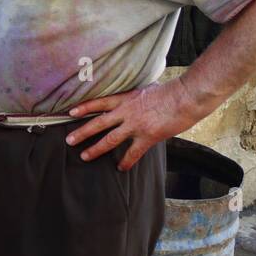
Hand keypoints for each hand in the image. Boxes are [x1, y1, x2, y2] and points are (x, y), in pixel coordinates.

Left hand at [65, 80, 200, 170]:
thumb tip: (134, 98)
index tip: (70, 112)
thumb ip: (136, 96)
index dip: (84, 107)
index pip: (99, 102)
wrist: (186, 97)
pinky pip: (132, 153)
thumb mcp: (147, 88)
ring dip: (96, 149)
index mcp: (126, 98)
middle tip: (69, 140)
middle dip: (82, 132)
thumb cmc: (171, 91)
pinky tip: (120, 168)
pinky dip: (126, 161)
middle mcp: (126, 112)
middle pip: (98, 123)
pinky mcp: (147, 137)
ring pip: (110, 139)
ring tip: (84, 156)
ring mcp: (136, 125)